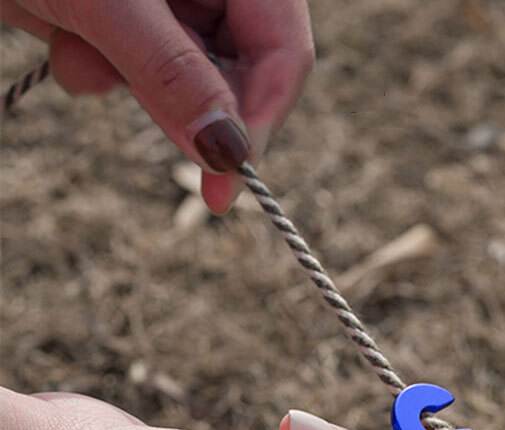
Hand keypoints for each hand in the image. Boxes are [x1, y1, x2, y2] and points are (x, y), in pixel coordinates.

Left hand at [1, 0, 313, 211]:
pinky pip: (136, 64)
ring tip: (78, 49)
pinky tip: (65, 37)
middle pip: (239, 66)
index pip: (283, 47)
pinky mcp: (123, 11)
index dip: (262, 117)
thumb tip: (229, 152)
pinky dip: (99, 67)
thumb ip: (172, 72)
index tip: (228, 181)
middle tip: (161, 133)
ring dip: (131, 83)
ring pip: (183, 73)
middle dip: (187, 99)